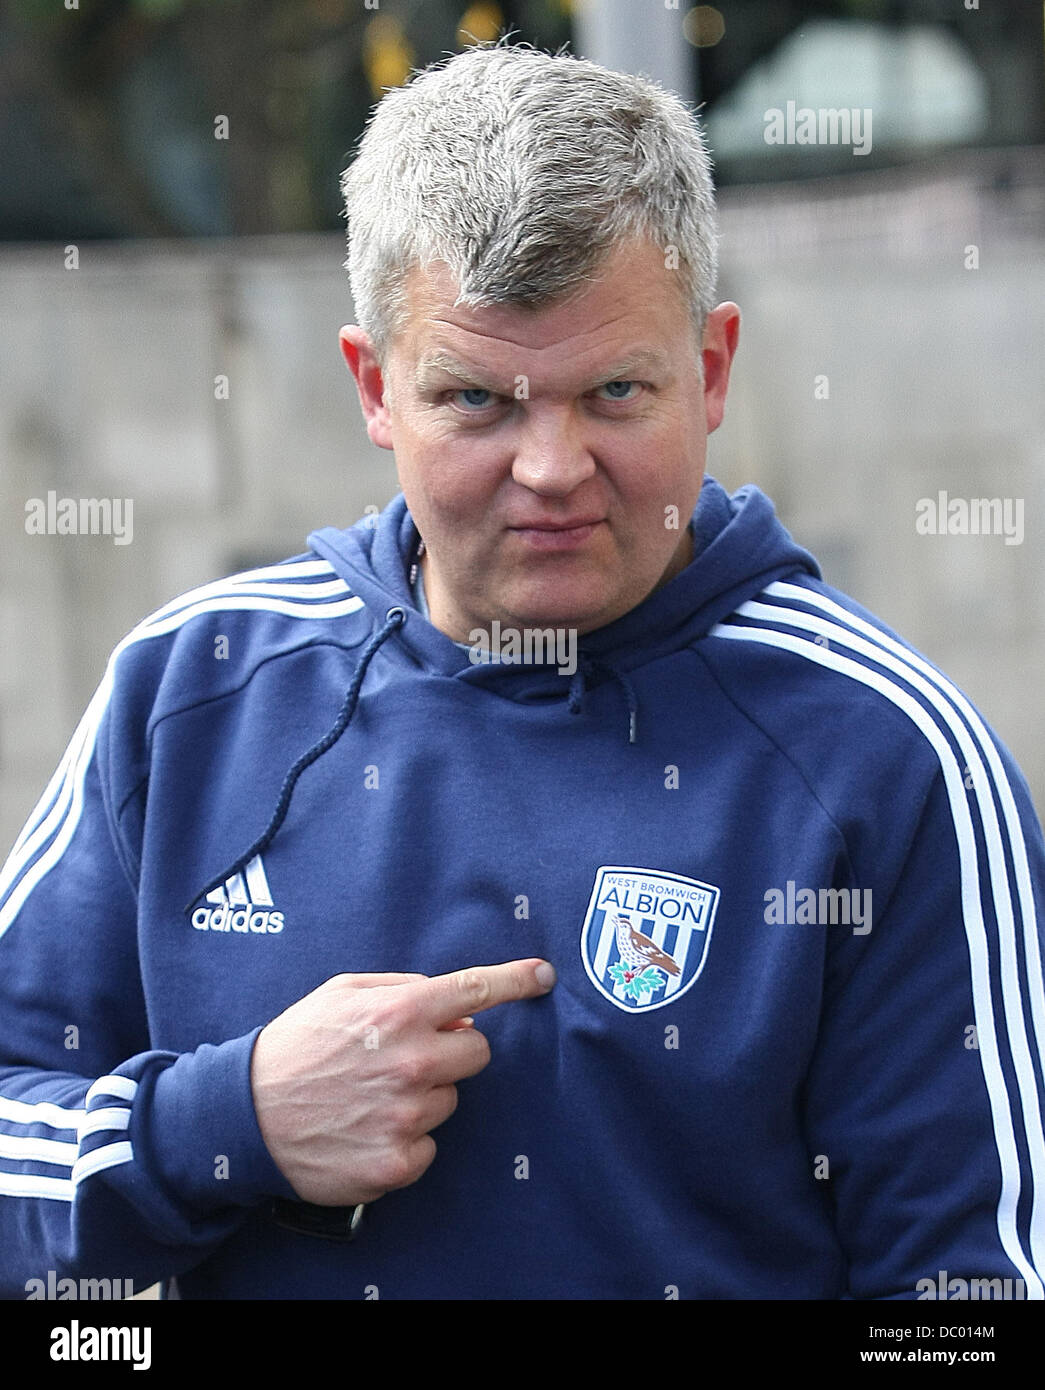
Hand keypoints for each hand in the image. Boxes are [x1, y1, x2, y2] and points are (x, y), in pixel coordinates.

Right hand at [250, 959, 555, 1205]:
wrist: (244, 1116)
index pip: (476, 990)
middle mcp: (411, 1062)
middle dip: (453, 1050)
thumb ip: (403, 989)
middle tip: (408, 1057)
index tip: (543, 976)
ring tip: (370, 1095)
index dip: (516, 979)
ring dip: (423, 1096)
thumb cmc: (296, 1046)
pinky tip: (366, 1128)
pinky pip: (429, 1144)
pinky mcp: (397, 1162)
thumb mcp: (342, 993)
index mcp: (399, 1012)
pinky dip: (405, 1138)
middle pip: (478, 1052)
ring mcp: (406, 1116)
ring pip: (451, 1100)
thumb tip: (456, 1007)